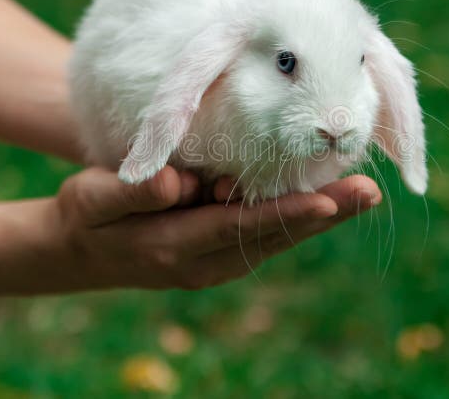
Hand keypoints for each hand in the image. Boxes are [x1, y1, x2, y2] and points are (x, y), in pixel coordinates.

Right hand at [52, 166, 380, 289]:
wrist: (78, 252)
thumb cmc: (86, 216)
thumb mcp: (93, 199)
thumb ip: (133, 192)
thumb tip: (177, 183)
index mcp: (174, 247)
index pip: (239, 227)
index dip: (285, 213)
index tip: (327, 199)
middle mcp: (203, 263)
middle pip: (272, 236)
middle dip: (324, 214)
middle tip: (370, 193)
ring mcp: (214, 264)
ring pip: (276, 240)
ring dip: (321, 218)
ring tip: (363, 196)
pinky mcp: (219, 256)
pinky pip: (266, 238)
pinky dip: (299, 220)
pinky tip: (328, 202)